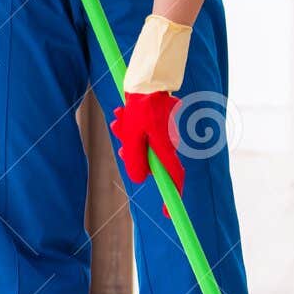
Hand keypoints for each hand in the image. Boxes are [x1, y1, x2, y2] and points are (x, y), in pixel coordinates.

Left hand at [110, 91, 184, 210]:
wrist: (147, 79)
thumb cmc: (138, 107)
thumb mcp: (131, 136)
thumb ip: (134, 161)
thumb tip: (141, 178)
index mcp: (165, 148)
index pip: (175, 178)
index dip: (173, 197)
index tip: (168, 213)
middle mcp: (169, 143)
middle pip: (152, 161)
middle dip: (132, 154)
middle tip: (120, 139)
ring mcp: (165, 134)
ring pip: (145, 147)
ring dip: (129, 138)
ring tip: (119, 120)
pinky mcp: (160, 125)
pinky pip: (146, 135)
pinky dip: (133, 129)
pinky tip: (123, 115)